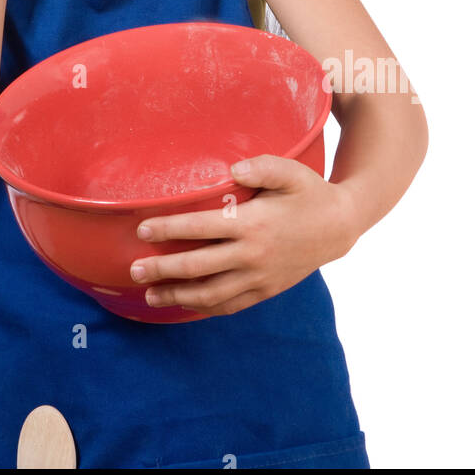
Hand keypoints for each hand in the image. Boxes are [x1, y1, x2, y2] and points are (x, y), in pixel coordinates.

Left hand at [129, 156, 356, 316]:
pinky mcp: (266, 290)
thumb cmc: (309, 192)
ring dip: (177, 295)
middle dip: (162, 269)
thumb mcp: (290, 171)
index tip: (142, 230)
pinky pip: (230, 304)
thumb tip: (233, 170)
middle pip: (197, 267)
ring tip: (150, 295)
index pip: (200, 228)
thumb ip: (262, 167)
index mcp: (253, 224)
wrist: (340, 226)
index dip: (168, 229)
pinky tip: (185, 304)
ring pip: (210, 293)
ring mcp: (259, 277)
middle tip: (134, 270)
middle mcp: (252, 255)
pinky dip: (205, 307)